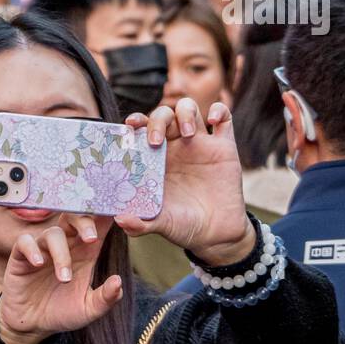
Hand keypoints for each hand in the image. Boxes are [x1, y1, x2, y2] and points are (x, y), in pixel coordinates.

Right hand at [0, 214, 124, 343]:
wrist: (33, 325)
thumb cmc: (62, 312)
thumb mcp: (89, 310)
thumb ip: (106, 298)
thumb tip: (118, 281)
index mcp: (86, 253)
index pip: (98, 226)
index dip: (106, 216)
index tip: (120, 216)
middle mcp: (65, 246)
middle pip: (74, 218)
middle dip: (84, 222)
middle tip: (91, 239)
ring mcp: (42, 249)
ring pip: (53, 233)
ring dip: (61, 254)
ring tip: (64, 279)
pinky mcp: (21, 257)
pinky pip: (25, 241)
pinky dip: (32, 250)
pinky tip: (38, 265)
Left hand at [114, 98, 253, 265]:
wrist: (216, 234)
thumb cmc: (183, 225)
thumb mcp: (160, 225)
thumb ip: (140, 224)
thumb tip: (120, 220)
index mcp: (155, 159)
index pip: (142, 129)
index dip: (136, 122)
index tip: (129, 125)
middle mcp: (176, 147)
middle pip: (163, 115)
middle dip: (157, 120)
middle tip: (156, 142)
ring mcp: (200, 144)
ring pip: (188, 109)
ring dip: (185, 113)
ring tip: (188, 134)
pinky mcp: (225, 147)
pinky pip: (225, 118)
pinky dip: (219, 110)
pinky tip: (213, 120)